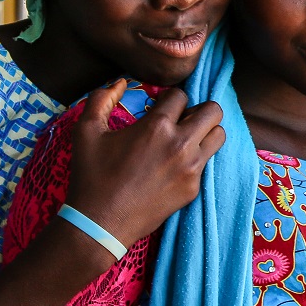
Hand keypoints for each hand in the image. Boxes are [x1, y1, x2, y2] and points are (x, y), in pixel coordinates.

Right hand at [67, 81, 225, 245]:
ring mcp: (191, 169)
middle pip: (214, 111)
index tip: (160, 108)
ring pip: (219, 136)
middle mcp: (181, 145)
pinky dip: (196, 158)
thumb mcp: (86, 131)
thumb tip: (120, 82)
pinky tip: (175, 165)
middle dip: (198, 109)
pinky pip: (207, 163)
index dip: (169, 98)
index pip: (181, 95)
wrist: (100, 223)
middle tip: (181, 119)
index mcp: (157, 127)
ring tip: (185, 138)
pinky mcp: (193, 189)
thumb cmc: (91, 175)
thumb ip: (101, 99)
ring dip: (206, 132)